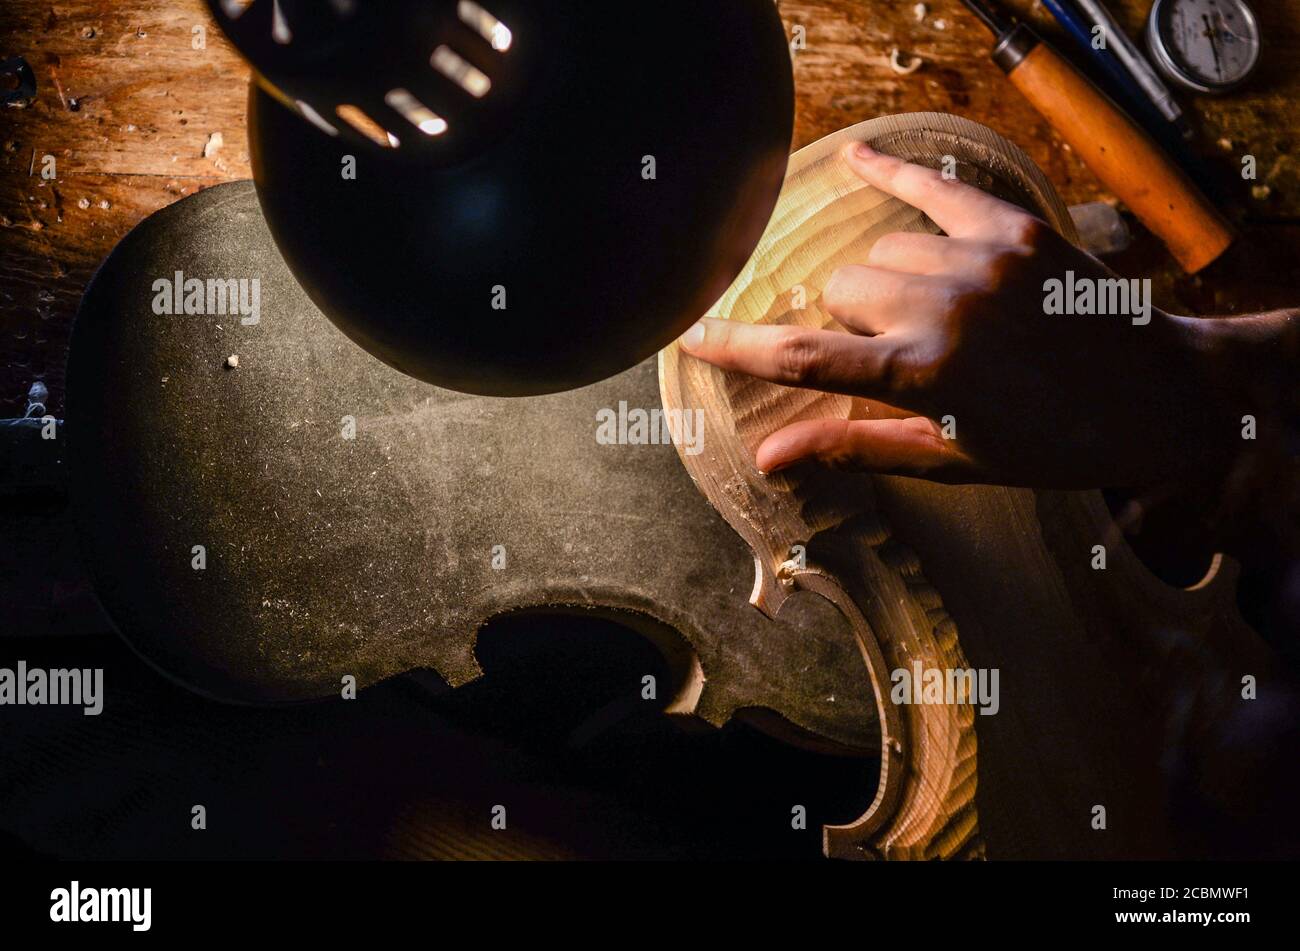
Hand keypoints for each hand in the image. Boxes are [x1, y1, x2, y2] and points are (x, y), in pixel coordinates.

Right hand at [677, 142, 1254, 488]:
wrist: (1160, 397)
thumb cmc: (1052, 444)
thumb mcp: (952, 459)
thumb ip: (856, 445)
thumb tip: (771, 460)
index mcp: (925, 375)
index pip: (805, 359)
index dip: (740, 348)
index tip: (692, 336)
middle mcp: (944, 309)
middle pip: (841, 291)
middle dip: (847, 322)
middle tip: (891, 351)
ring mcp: (980, 261)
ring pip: (880, 250)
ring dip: (884, 279)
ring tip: (930, 310)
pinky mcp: (1014, 229)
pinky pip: (932, 189)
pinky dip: (891, 174)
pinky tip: (857, 158)